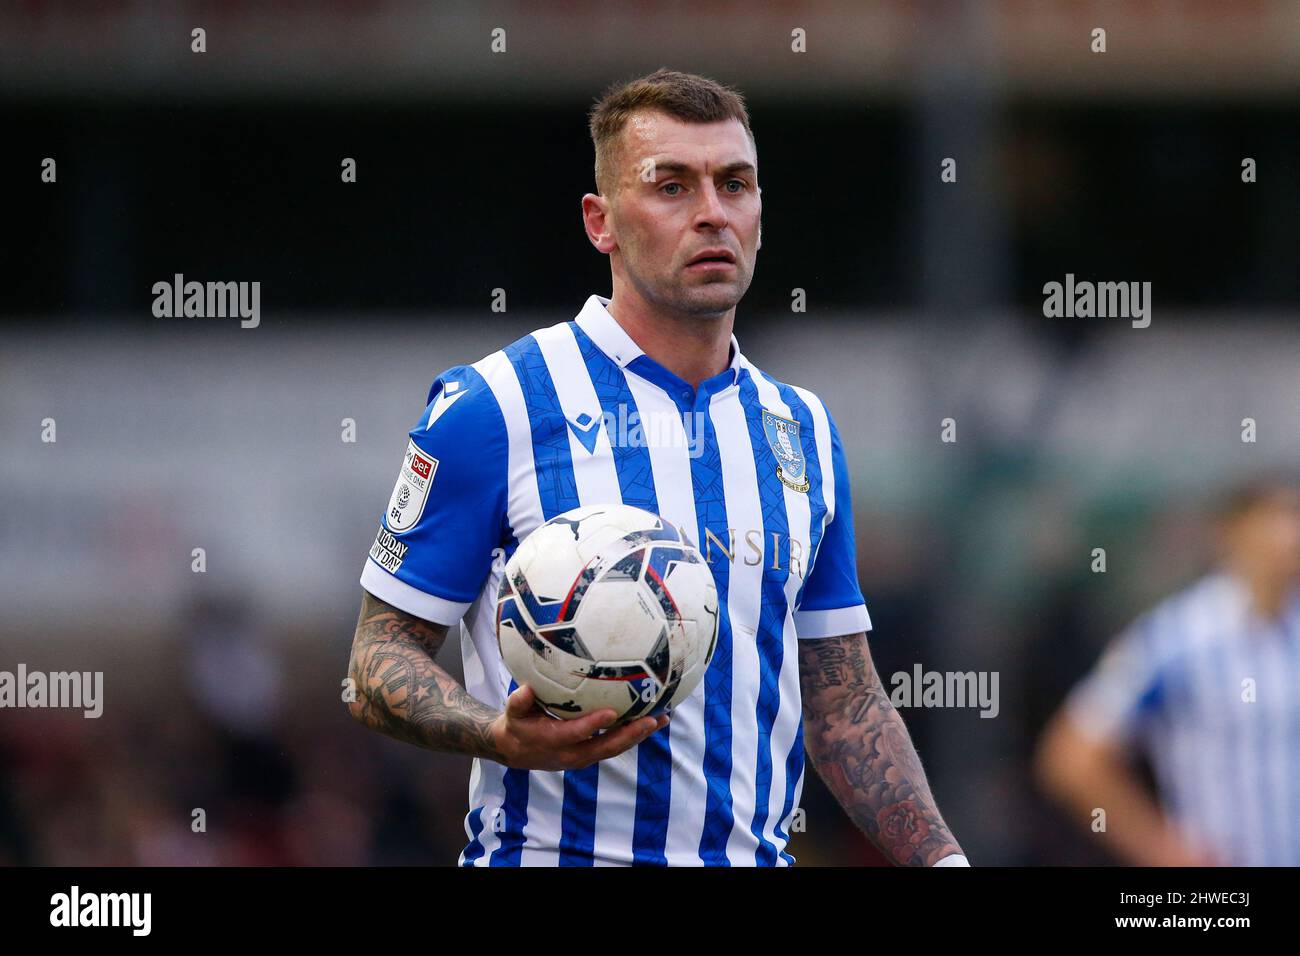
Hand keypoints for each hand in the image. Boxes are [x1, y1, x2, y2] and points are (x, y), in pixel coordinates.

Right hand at [488, 684, 669, 770]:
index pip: (576, 734)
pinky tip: (652, 720)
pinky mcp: (591, 754)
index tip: (612, 712)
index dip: (593, 725)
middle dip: (630, 734)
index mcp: (553, 741)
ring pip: (615, 748)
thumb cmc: (517, 724)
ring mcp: (584, 757)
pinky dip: (634, 735)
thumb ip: (519, 701)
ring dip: (639, 736)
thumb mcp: (512, 713)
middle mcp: (572, 753)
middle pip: (606, 747)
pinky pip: (615, 746)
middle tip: (652, 720)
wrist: (517, 751)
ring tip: (662, 719)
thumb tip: (527, 688)